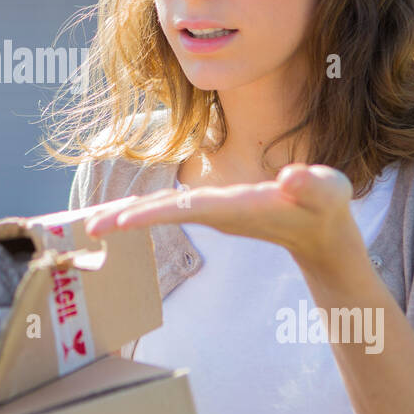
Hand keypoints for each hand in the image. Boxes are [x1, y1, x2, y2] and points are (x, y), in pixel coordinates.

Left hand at [83, 163, 363, 273]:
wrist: (324, 234)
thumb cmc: (326, 208)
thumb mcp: (329, 191)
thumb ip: (313, 185)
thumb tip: (293, 179)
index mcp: (234, 208)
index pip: (186, 209)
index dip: (152, 214)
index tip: (120, 222)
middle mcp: (215, 212)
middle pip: (161, 214)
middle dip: (124, 220)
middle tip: (84, 228)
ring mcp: (211, 212)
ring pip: (160, 212)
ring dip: (125, 216)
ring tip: (88, 221)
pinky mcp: (211, 209)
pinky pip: (167, 208)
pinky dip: (141, 209)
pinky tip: (119, 212)